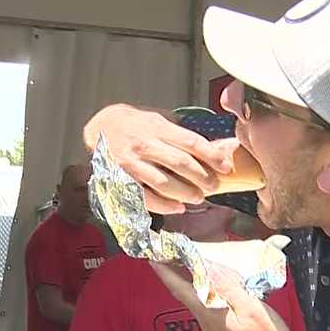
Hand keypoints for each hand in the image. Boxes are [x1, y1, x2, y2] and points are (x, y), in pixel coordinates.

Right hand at [83, 104, 238, 213]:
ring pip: (164, 182)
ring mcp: (132, 163)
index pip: (191, 142)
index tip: (226, 166)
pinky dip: (164, 205)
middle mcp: (145, 145)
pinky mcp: (121, 178)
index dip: (212, 156)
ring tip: (198, 197)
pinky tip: (178, 207)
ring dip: (186, 193)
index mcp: (158, 128)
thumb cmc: (138, 126)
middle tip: (214, 186)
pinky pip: (145, 196)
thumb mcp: (162, 123)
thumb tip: (227, 146)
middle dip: (202, 177)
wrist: (101, 127)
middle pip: (181, 163)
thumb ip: (189, 138)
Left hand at [150, 261, 294, 330]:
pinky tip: (216, 284)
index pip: (180, 289)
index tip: (152, 258)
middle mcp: (206, 321)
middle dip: (175, 273)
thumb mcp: (249, 307)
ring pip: (196, 299)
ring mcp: (214, 328)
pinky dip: (205, 290)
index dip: (165, 272)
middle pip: (184, 293)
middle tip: (171, 254)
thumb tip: (210, 268)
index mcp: (209, 313)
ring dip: (190, 281)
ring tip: (192, 263)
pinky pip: (208, 305)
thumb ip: (228, 287)